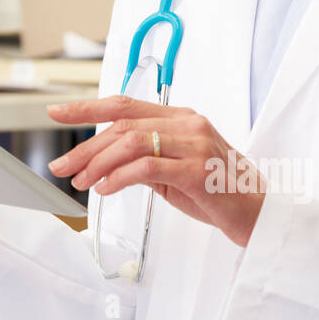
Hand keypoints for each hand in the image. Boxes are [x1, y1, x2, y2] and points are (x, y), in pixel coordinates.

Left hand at [46, 95, 265, 246]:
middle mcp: (188, 124)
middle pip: (123, 125)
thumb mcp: (173, 170)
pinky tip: (105, 189)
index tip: (57, 111)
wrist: (261, 214)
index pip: (125, 105)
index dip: (87, 106)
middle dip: (85, 146)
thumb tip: (105, 161)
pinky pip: (147, 167)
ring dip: (98, 163)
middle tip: (61, 165)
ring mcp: (195, 144)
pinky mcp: (198, 169)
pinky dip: (119, 177)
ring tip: (82, 181)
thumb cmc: (217, 192)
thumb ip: (144, 159)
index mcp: (180, 118)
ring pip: (131, 142)